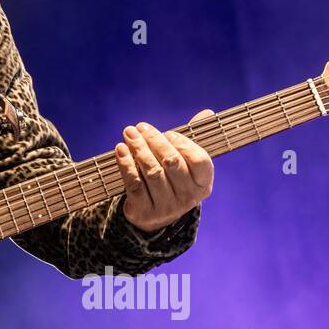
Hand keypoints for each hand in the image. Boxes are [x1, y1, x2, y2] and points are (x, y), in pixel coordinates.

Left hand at [113, 110, 214, 233]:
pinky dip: (126, 164)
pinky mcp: (145, 211)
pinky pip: (134, 183)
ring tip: (129, 133)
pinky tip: (121, 149)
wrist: (154, 215)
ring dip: (138, 148)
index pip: (199, 159)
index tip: (167, 133)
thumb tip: (207, 112)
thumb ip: (192, 139)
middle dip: (154, 140)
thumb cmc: (171, 181)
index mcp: (203, 184)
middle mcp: (188, 197)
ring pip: (152, 171)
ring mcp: (167, 206)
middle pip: (171, 162)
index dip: (182, 143)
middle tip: (140, 127)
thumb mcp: (184, 164)